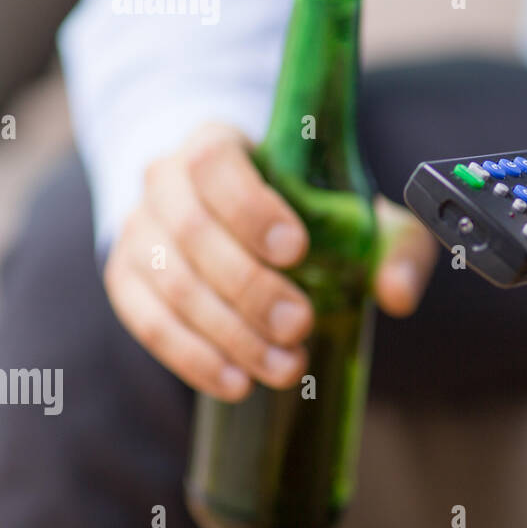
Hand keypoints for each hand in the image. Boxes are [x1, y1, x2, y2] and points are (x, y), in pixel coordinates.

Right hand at [103, 122, 436, 399]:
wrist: (239, 222)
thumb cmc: (310, 213)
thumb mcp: (362, 217)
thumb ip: (393, 246)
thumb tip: (399, 294)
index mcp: (219, 145)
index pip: (216, 163)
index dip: (251, 208)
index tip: (297, 250)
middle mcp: (167, 181)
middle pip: (192, 230)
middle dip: (250, 287)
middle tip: (301, 325)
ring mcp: (140, 231)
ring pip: (171, 283)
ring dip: (229, 333)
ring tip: (284, 366)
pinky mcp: (127, 280)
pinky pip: (148, 322)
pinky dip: (192, 357)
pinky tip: (236, 382)